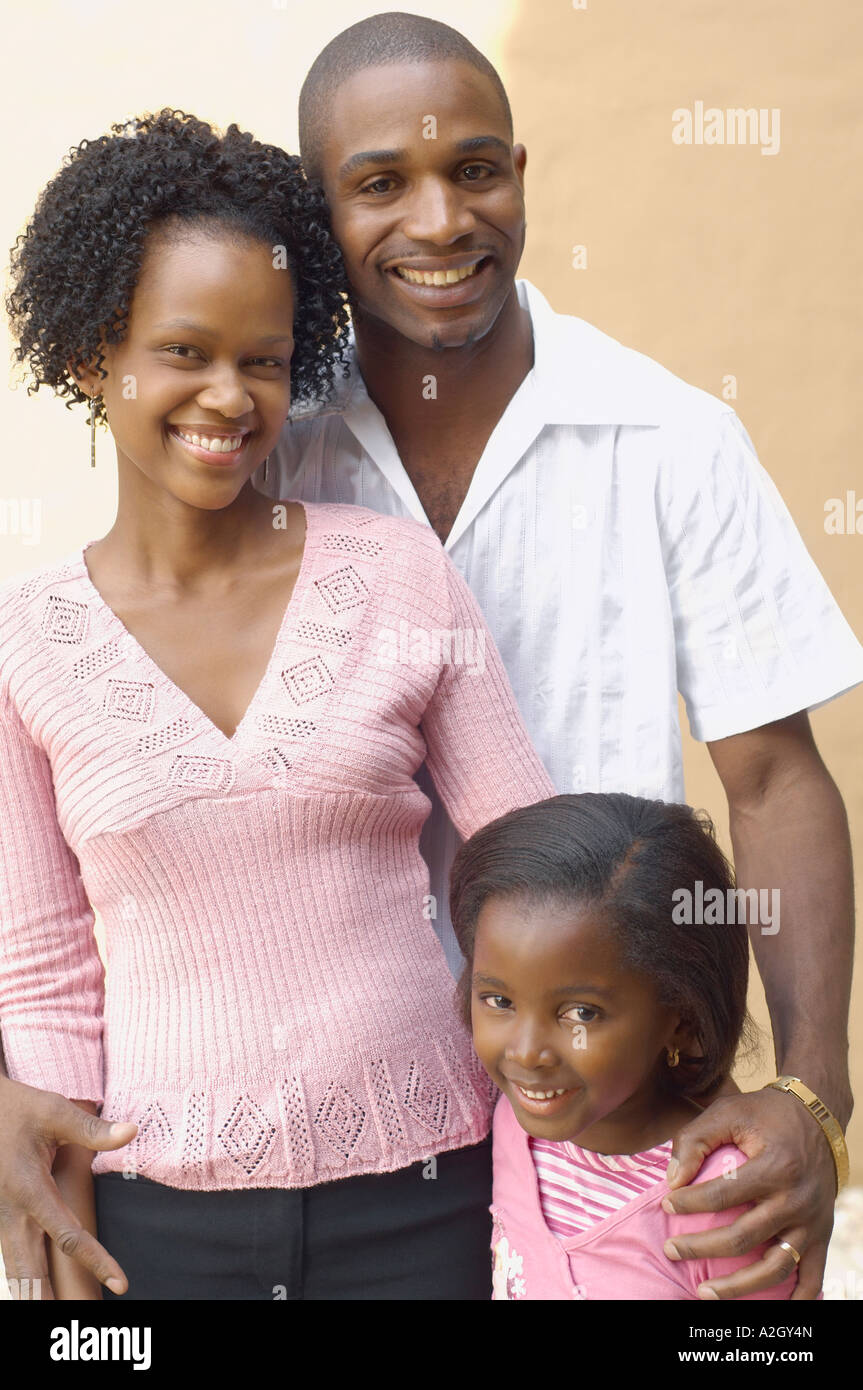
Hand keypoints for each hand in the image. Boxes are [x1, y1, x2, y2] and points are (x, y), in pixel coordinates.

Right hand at [0, 1075, 136, 1298]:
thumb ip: (91, 1128)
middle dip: (50, 1300)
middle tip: (70, 1321)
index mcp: (29, 1189)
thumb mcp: (53, 1111)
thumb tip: (133, 1131)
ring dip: (31, 1294)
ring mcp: (1, 1218)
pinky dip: (22, 1277)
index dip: (96, 1261)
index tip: (120, 1285)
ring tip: (51, 1316)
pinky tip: (33, 1290)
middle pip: (31, 1269)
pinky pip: (10, 1255)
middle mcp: (11, 1211)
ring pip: (16, 1268)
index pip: (68, 1236)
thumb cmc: (18, 1107)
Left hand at [662, 1088, 834, 1298]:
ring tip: (704, 1292)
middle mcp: (796, 1199)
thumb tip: (671, 1180)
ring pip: (775, 1268)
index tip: (667, 1204)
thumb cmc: (765, 1114)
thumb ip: (695, 1140)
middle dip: (700, 1248)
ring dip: (738, 1287)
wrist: (818, 1115)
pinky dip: (795, 1300)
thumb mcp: (727, 1111)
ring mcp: (812, 1222)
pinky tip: (768, 1309)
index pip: (722, 1195)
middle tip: (671, 1251)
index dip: (688, 1203)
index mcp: (774, 1167)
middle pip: (742, 1238)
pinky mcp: (822, 1234)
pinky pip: (812, 1278)